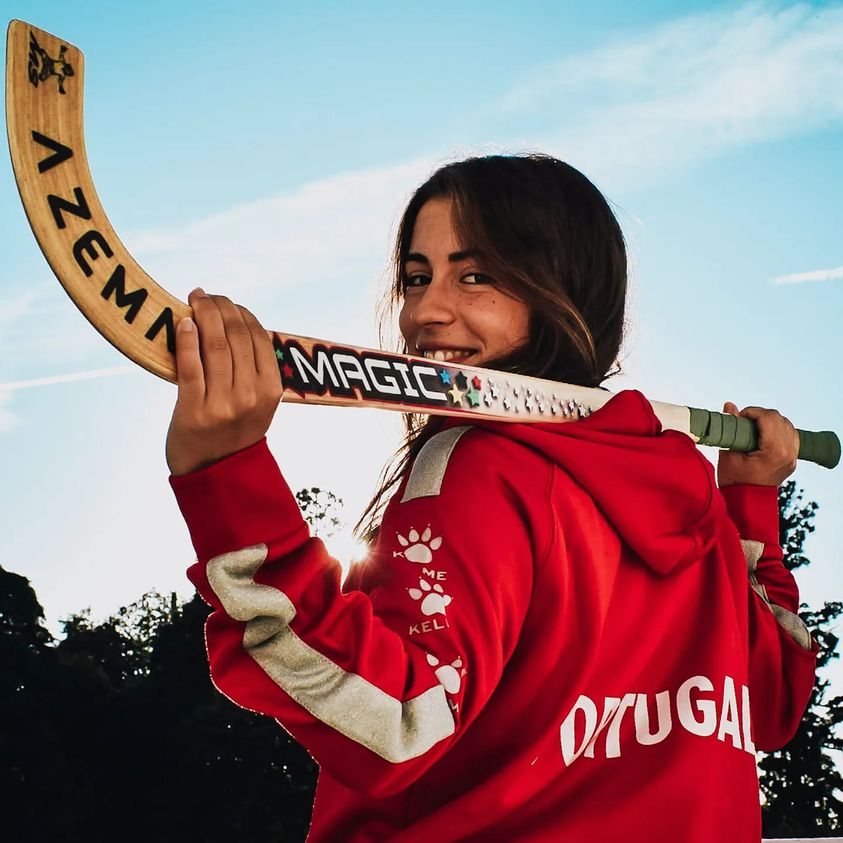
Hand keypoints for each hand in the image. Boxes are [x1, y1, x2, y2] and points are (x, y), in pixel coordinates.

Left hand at [166, 288, 281, 475]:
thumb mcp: (258, 403)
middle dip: (221, 307)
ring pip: (214, 345)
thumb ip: (254, 369)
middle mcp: (250, 395)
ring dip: (203, 314)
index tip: (228, 302)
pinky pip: (190, 365)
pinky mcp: (194, 410)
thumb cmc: (235, 430)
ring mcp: (222, 404)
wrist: (216, 473)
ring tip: (194, 299)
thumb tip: (236, 322)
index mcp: (271, 391)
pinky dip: (186, 339)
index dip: (242, 312)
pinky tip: (182, 322)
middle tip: (207, 295)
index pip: (259, 337)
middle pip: (237, 335)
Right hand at [716, 402, 798, 487]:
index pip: (768, 418)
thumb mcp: (728, 453)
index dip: (752, 411)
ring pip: (787, 425)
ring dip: (771, 421)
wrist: (745, 502)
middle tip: (744, 421)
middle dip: (760, 414)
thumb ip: (731, 428)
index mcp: (773, 451)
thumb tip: (729, 405)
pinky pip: (791, 436)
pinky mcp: (792, 460)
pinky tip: (766, 433)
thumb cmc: (733, 480)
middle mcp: (788, 453)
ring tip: (754, 427)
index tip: (738, 417)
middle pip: (778, 419)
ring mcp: (792, 457)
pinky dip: (780, 429)